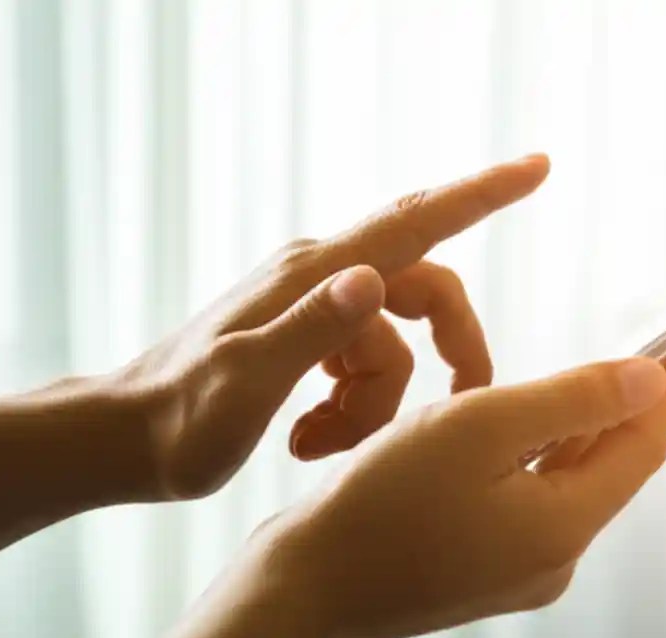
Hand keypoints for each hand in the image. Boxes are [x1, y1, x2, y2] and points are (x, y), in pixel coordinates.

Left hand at [104, 155, 549, 499]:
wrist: (127, 440)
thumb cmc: (180, 420)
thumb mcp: (246, 383)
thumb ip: (310, 331)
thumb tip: (372, 278)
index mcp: (314, 275)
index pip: (415, 222)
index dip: (482, 194)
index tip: (538, 168)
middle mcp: (319, 277)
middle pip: (425, 292)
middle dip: (449, 350)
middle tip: (462, 407)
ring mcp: (311, 307)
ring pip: (393, 346)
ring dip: (376, 404)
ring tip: (319, 441)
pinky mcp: (303, 339)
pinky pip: (362, 366)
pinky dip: (351, 408)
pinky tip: (308, 438)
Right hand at [253, 326, 665, 637]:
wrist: (302, 589)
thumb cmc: (378, 505)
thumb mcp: (477, 429)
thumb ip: (570, 398)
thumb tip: (650, 378)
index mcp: (563, 527)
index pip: (646, 440)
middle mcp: (552, 557)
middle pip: (612, 462)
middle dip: (641, 399)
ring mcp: (516, 568)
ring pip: (569, 478)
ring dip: (586, 424)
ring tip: (612, 370)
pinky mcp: (481, 567)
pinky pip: (529, 496)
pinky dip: (538, 452)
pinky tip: (529, 423)